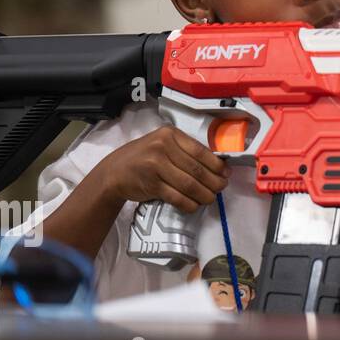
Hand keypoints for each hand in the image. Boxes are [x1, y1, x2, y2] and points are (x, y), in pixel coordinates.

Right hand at [100, 125, 229, 211]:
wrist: (113, 172)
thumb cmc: (143, 157)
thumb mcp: (163, 145)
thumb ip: (185, 151)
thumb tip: (217, 165)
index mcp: (170, 135)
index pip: (201, 151)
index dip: (217, 164)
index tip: (226, 173)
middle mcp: (163, 147)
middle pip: (197, 169)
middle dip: (214, 182)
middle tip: (221, 188)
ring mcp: (156, 166)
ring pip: (190, 185)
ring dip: (204, 195)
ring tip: (210, 198)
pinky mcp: (151, 185)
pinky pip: (177, 197)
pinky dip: (189, 203)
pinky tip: (194, 205)